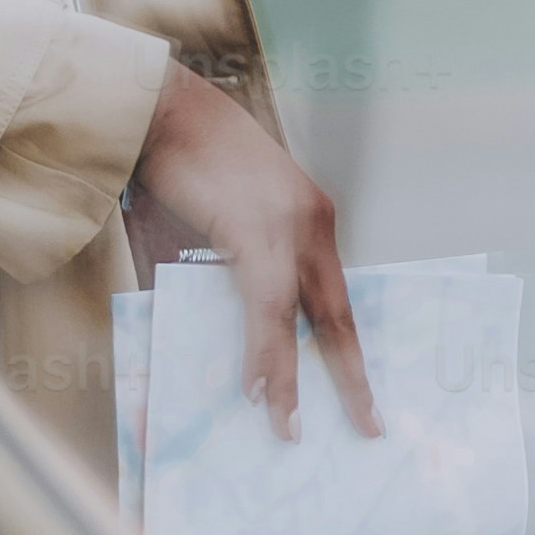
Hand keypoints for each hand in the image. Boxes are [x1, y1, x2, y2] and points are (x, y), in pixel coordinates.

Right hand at [122, 63, 375, 439]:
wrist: (164, 107)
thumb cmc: (187, 159)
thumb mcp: (231, 215)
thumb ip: (238, 264)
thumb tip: (232, 321)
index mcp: (312, 220)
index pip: (335, 298)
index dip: (343, 348)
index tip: (356, 389)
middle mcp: (313, 224)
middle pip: (338, 315)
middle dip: (351, 376)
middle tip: (370, 425)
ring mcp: (287, 226)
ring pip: (298, 318)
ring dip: (293, 378)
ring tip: (290, 427)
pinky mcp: (254, 228)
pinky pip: (264, 304)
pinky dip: (261, 348)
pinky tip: (258, 386)